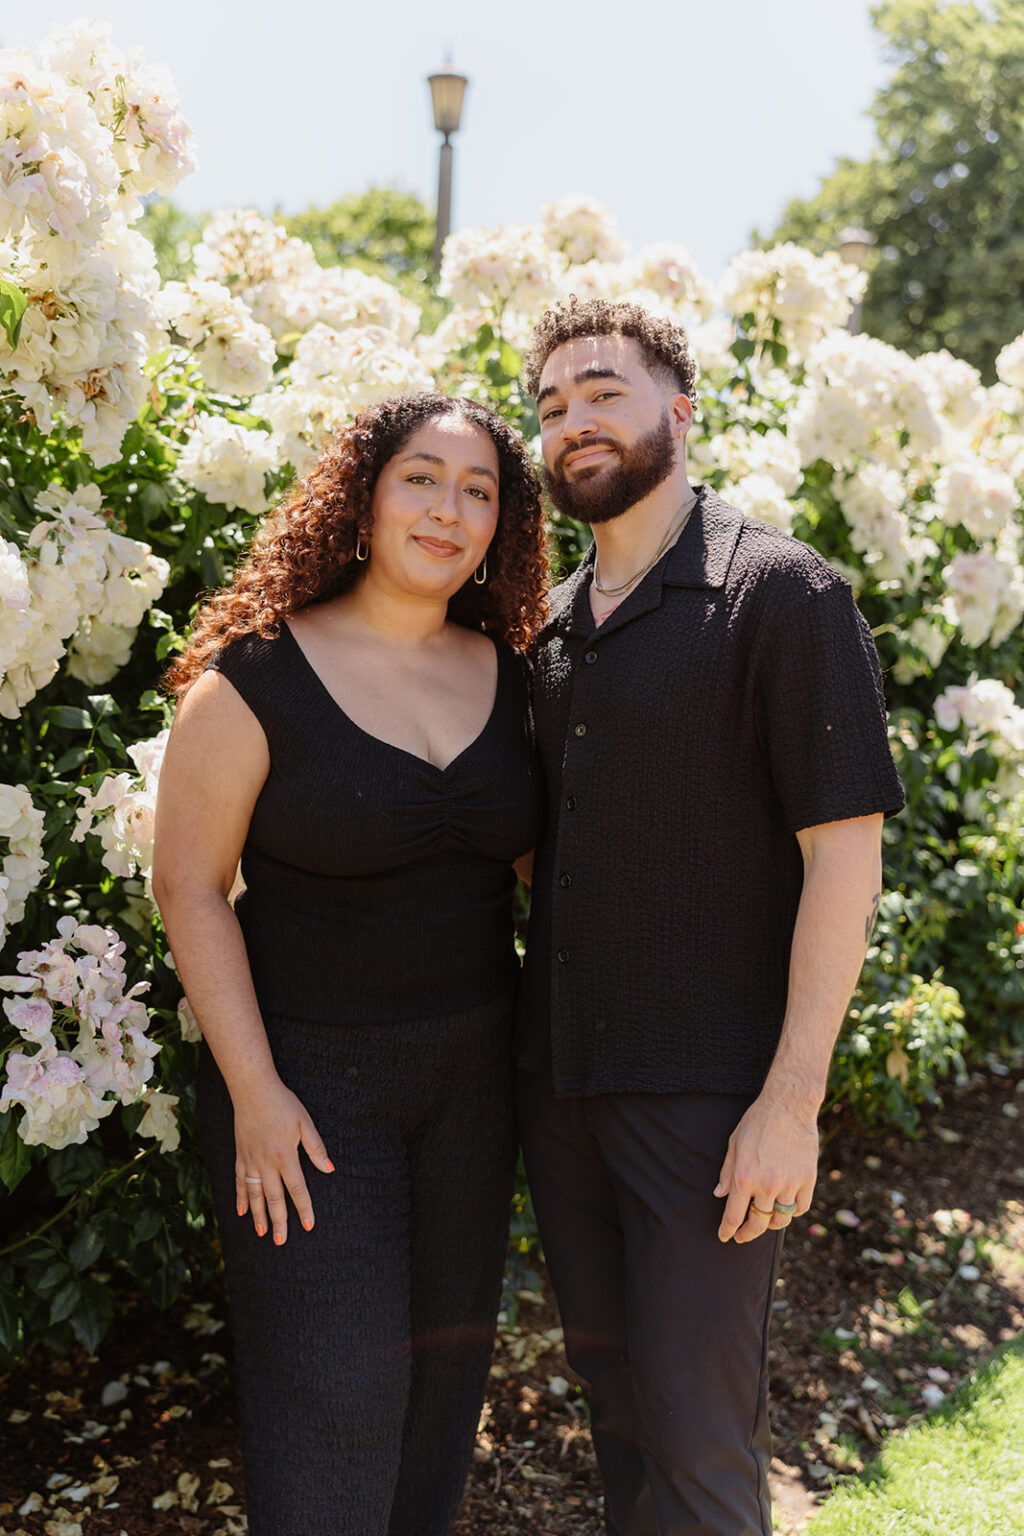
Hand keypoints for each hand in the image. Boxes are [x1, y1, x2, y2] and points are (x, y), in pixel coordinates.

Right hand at [232, 1078, 334, 1244]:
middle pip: (274, 1198)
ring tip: (263, 1233)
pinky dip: (240, 1198)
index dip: (304, 1209)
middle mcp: (266, 1163)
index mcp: (285, 1156)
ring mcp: (250, 1160)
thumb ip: (316, 1148)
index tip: (309, 1226)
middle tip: (281, 1241)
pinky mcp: (240, 1155)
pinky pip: (239, 1181)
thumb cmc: (283, 1104)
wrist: (253, 1089)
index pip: (297, 1189)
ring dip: (259, 1215)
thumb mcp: (305, 1123)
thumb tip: (330, 1169)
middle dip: (279, 1221)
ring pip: (255, 1194)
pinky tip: (242, 1212)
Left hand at [714, 1094, 818, 1243]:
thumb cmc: (757, 1121)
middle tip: (741, 1236)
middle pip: (758, 1224)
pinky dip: (792, 1211)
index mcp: (745, 1178)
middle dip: (747, 1234)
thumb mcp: (734, 1144)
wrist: (789, 1105)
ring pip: (781, 1220)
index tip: (725, 1236)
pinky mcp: (808, 1180)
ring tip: (764, 1219)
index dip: (727, 1230)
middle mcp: (767, 1186)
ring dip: (770, 1223)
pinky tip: (785, 1206)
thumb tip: (720, 1194)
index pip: (733, 1216)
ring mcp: (790, 1184)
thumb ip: (727, 1172)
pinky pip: (800, 1208)